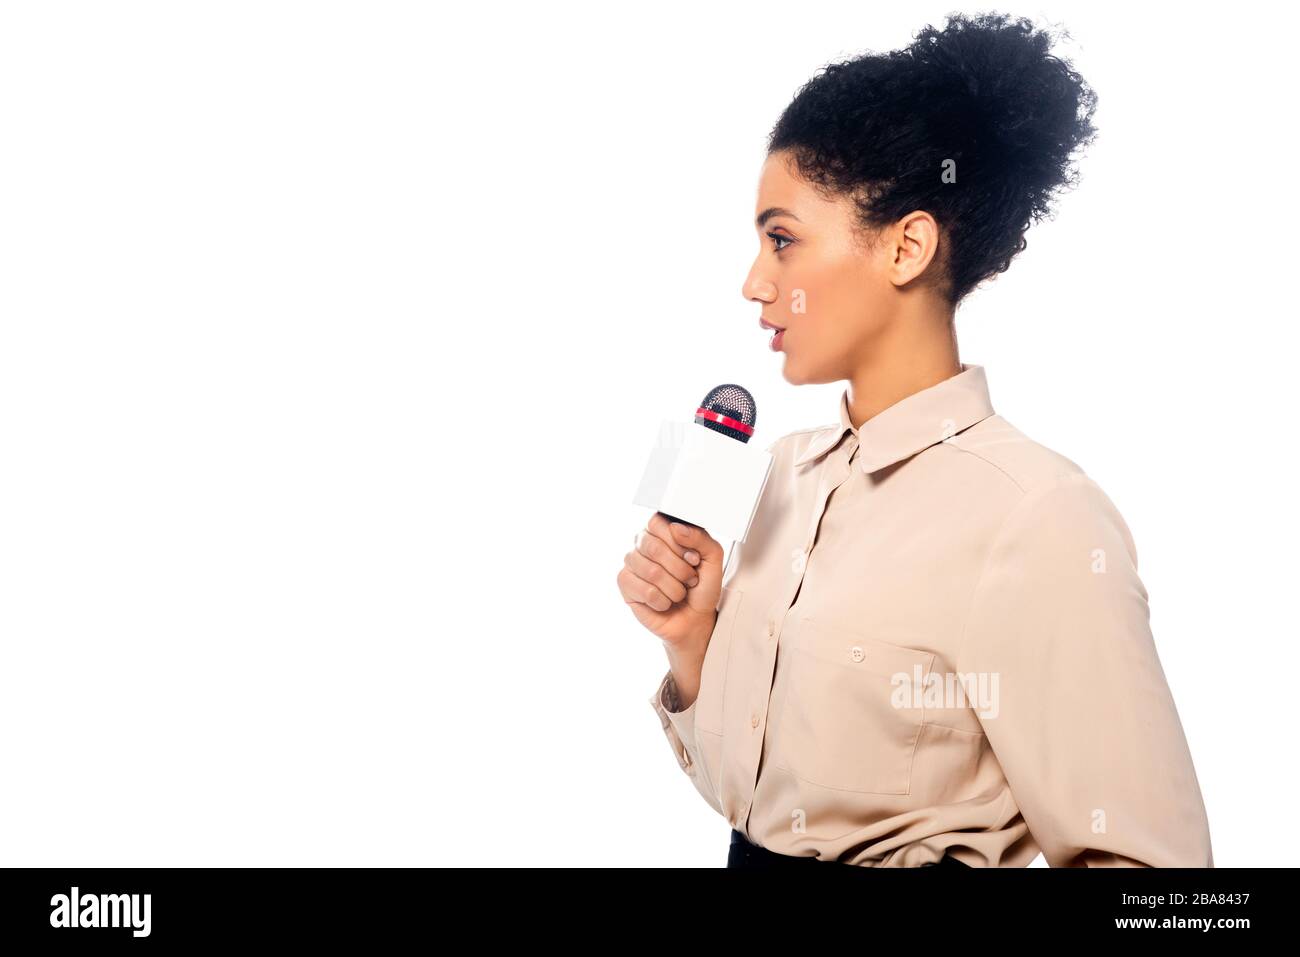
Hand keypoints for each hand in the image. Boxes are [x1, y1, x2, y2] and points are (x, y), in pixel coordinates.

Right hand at [617, 512, 724, 652]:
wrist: (696, 618)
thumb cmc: (701, 587)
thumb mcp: (712, 559)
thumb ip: (700, 538)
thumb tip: (676, 528)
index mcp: (662, 531)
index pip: (658, 522)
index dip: (678, 543)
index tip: (693, 558)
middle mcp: (643, 543)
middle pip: (653, 547)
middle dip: (680, 569)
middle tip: (690, 579)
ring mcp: (632, 563)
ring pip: (651, 572)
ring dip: (674, 588)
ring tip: (679, 592)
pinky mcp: (625, 583)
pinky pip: (645, 591)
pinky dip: (663, 601)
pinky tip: (664, 602)